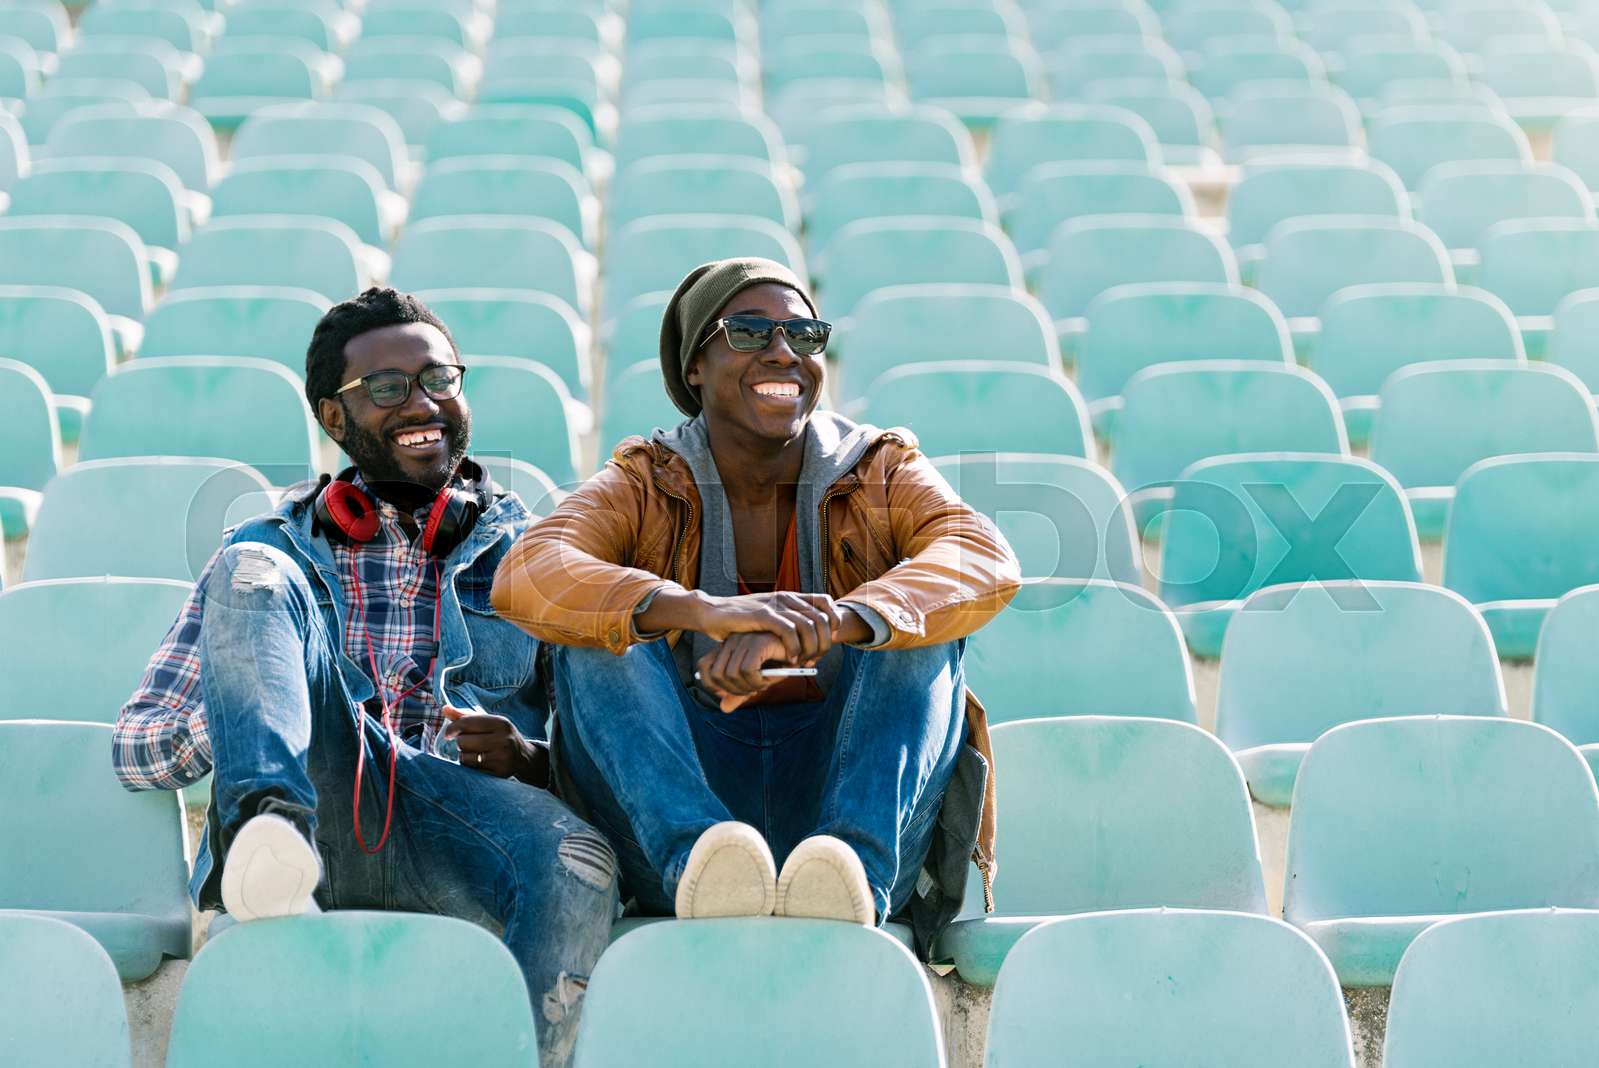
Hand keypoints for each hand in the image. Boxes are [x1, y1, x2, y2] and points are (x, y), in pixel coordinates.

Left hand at [442, 706, 544, 783]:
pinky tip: (480, 763)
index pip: (466, 723)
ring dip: (465, 756)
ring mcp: (502, 758)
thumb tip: (444, 709)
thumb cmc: (499, 736)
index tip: (448, 734)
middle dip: (461, 743)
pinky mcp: (499, 774)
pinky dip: (470, 768)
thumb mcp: (488, 722)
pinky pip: (471, 771)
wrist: (522, 757)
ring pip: (465, 758)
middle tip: (470, 744)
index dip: (452, 728)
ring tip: (476, 754)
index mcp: (501, 723)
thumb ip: (465, 716)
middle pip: (463, 742)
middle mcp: (503, 740)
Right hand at [635, 589, 874, 651]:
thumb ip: (786, 625)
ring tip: (804, 662)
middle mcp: (785, 597)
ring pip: (808, 625)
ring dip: (811, 647)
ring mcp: (774, 604)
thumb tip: (806, 642)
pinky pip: (789, 630)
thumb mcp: (767, 620)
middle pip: (821, 617)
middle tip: (817, 658)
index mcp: (789, 596)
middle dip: (824, 642)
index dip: (833, 619)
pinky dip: (794, 647)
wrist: (711, 614)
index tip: (830, 638)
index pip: (825, 601)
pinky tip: (790, 659)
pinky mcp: (763, 614)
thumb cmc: (739, 622)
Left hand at [695, 632, 790, 712]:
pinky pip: (748, 670)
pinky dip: (758, 681)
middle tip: (754, 690)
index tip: (731, 693)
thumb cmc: (781, 663)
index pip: (704, 667)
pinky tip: (769, 679)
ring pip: (731, 674)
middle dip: (735, 691)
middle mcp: (732, 640)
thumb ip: (740, 693)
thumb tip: (724, 708)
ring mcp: (744, 639)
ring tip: (764, 684)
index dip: (713, 686)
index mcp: (728, 646)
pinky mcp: (758, 642)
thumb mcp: (758, 681)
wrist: (806, 649)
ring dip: (749, 687)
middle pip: (716, 675)